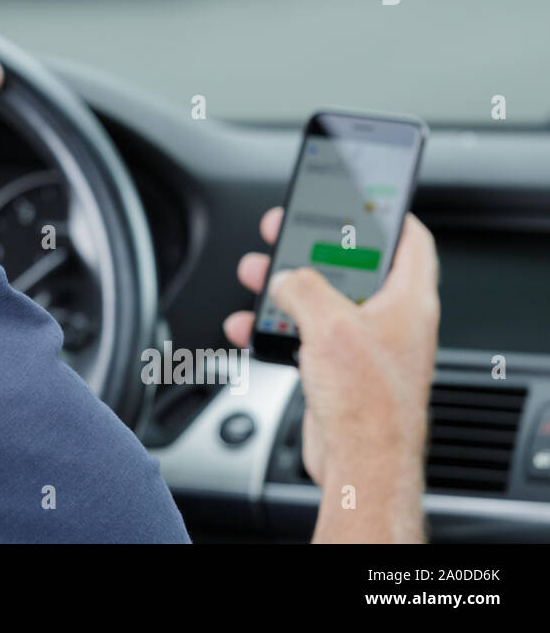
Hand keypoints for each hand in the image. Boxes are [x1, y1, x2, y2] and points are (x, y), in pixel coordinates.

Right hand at [224, 208, 439, 542]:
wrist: (360, 463)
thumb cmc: (367, 401)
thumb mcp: (329, 322)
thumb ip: (303, 286)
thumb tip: (286, 278)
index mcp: (407, 300)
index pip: (409, 240)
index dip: (387, 214)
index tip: (361, 197)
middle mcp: (390, 321)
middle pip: (353, 266)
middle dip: (313, 246)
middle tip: (286, 229)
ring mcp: (364, 347)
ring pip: (321, 300)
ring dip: (285, 288)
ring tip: (257, 274)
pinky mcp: (339, 371)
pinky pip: (304, 336)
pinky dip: (276, 328)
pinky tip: (252, 326)